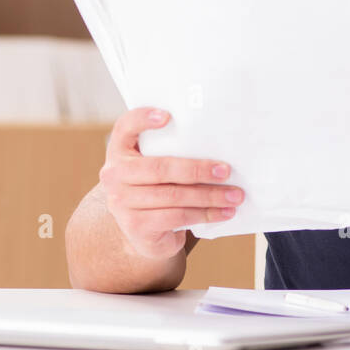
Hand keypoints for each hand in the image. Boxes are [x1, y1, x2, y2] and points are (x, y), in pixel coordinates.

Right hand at [99, 107, 242, 260]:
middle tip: (226, 171)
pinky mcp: (136, 226)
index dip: (142, 119)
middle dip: (198, 170)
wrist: (144, 234)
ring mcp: (121, 202)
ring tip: (234, 195)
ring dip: (209, 196)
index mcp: (119, 151)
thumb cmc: (158, 191)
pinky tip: (224, 212)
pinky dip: (205, 214)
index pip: (125, 127)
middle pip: (160, 168)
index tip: (168, 116)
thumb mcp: (156, 170)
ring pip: (173, 195)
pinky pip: (177, 216)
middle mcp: (114, 175)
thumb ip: (171, 153)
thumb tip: (218, 146)